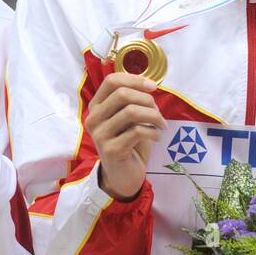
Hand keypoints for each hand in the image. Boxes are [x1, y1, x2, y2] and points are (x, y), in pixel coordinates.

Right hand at [85, 72, 164, 200]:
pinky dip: (153, 131)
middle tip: (158, 112)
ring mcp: (100, 135)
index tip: (153, 87)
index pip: (111, 81)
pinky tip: (157, 137)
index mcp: (96, 106)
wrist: (123, 175)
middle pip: (122, 94)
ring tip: (161, 124)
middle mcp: (93, 119)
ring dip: (154, 116)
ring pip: (131, 112)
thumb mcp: (129, 118)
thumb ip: (133, 101)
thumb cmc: (129, 143)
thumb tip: (149, 85)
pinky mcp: (111, 150)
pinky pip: (137, 131)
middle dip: (147, 100)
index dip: (135, 80)